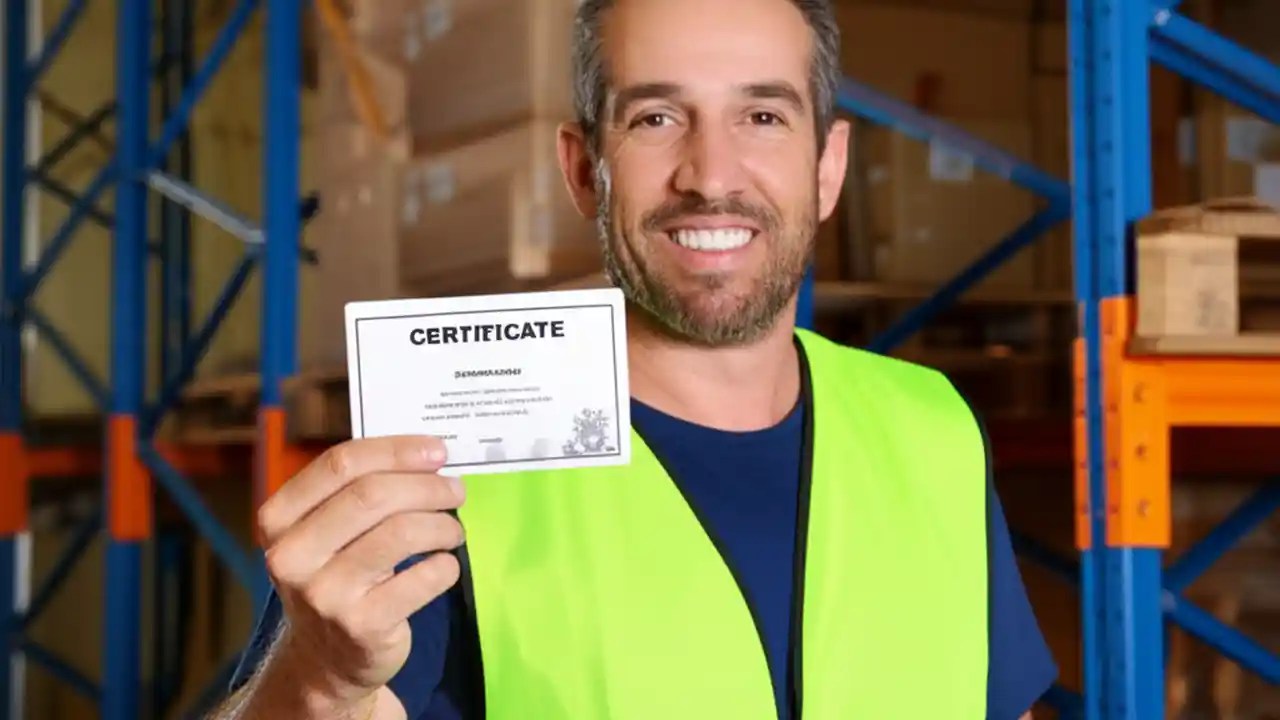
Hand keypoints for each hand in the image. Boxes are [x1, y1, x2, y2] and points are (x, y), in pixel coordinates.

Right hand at [254, 435, 465, 716]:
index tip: (436, 450)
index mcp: (278, 520)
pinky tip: (444, 565)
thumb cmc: (336, 577)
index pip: (341, 464)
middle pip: (373, 494)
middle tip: (456, 490)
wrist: (326, 661)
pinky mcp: (362, 625)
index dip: (395, 450)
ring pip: (401, 533)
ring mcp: (325, 594)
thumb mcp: (326, 533)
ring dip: (442, 525)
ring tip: (453, 531)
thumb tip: (426, 453)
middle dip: (426, 486)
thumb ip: (356, 490)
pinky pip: (423, 577)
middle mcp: (292, 556)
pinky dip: (445, 565)